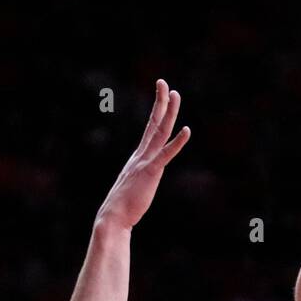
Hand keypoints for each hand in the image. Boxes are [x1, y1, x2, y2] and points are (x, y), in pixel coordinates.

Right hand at [96, 80, 189, 231]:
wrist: (114, 216)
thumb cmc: (123, 206)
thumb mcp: (134, 187)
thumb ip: (139, 178)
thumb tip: (141, 180)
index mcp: (138, 156)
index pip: (149, 129)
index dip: (156, 111)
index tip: (162, 95)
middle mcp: (141, 154)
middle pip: (154, 123)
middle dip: (160, 102)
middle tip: (165, 84)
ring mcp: (145, 161)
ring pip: (160, 132)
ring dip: (169, 112)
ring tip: (175, 94)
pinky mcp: (150, 172)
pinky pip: (166, 154)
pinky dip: (177, 142)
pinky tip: (187, 130)